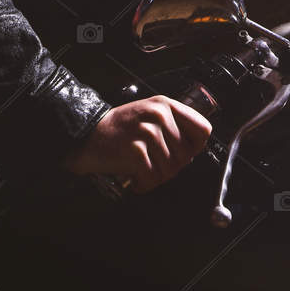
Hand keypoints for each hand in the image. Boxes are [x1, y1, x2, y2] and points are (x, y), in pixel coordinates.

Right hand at [60, 96, 212, 193]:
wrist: (86, 134)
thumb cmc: (118, 128)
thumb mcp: (148, 114)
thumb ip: (172, 125)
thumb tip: (194, 149)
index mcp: (165, 105)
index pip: (203, 129)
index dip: (196, 147)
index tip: (183, 153)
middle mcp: (159, 116)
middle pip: (186, 156)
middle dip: (171, 168)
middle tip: (155, 167)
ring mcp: (147, 132)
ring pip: (170, 170)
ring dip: (157, 178)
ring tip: (143, 172)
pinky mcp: (135, 150)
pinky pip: (153, 178)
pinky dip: (144, 184)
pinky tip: (135, 179)